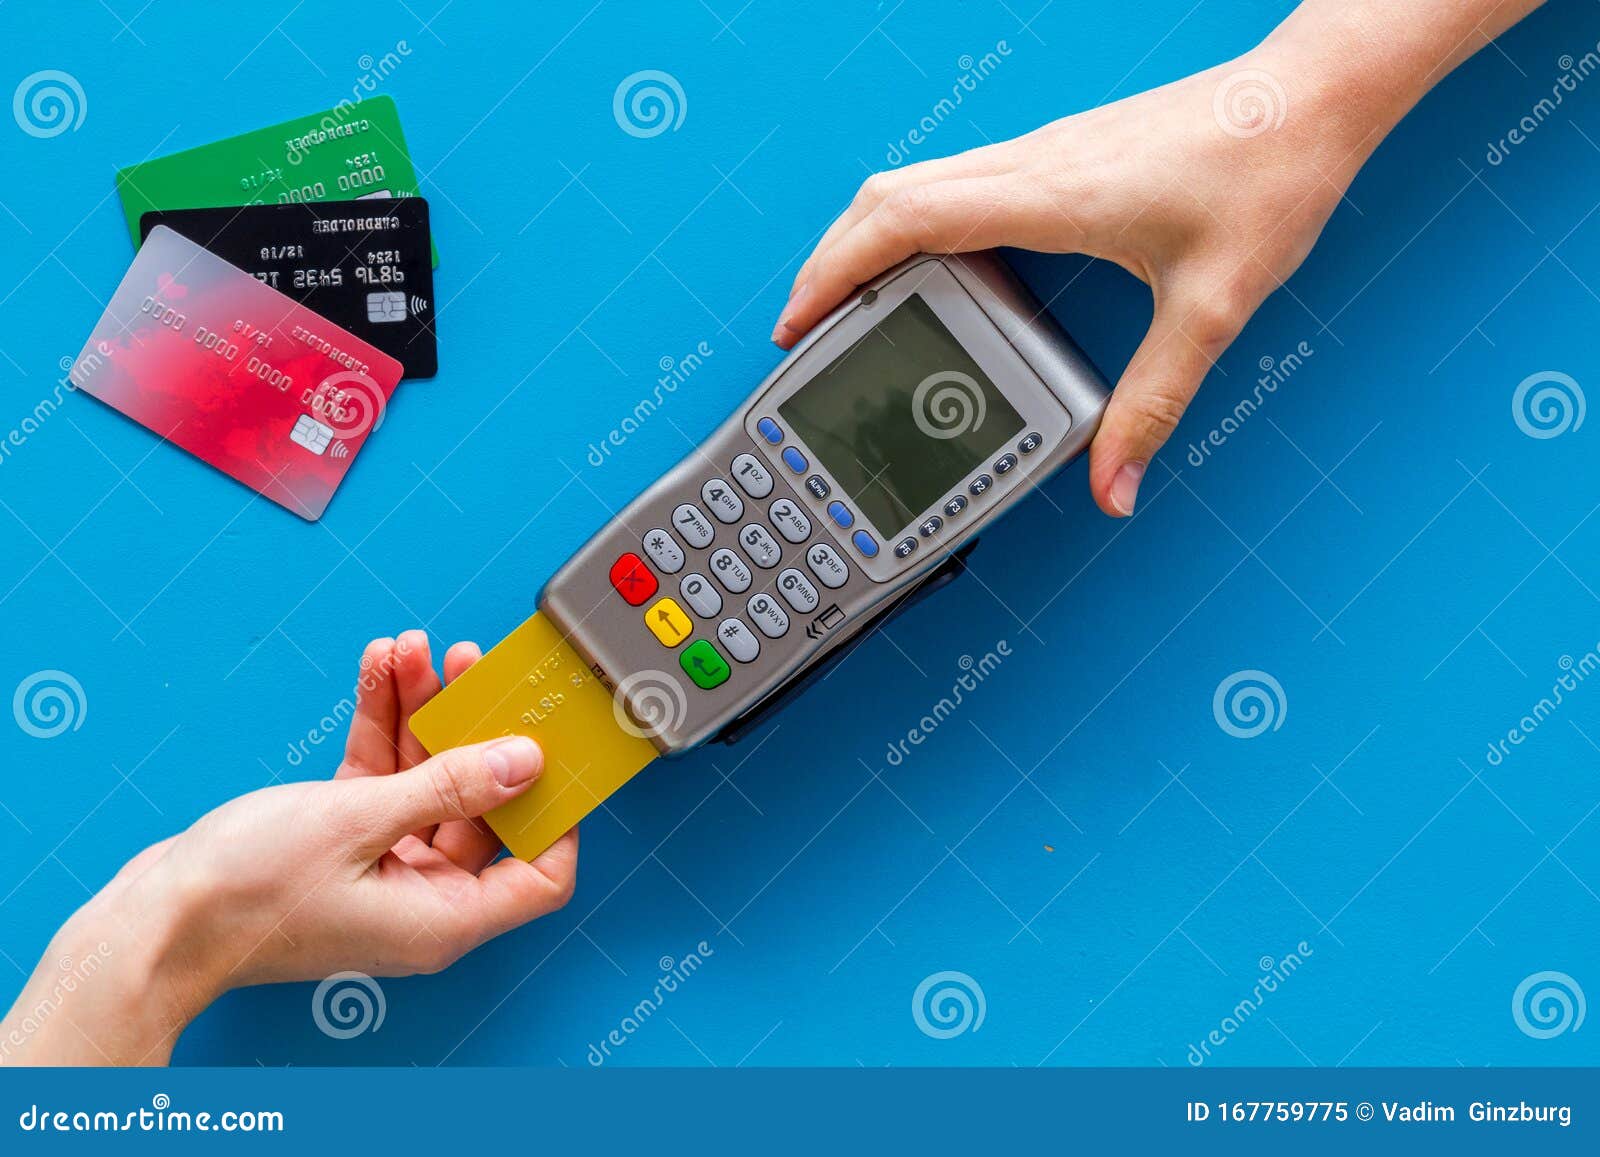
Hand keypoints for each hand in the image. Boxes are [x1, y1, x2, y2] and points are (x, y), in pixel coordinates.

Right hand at [0, 631, 576, 1064]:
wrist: (152, 921)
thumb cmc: (247, 893)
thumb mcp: (360, 820)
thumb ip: (449, 785)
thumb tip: (524, 760)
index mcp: (446, 916)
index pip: (541, 874)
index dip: (556, 813)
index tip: (552, 748)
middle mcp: (423, 897)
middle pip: (480, 806)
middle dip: (472, 728)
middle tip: (470, 665)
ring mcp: (382, 868)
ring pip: (425, 779)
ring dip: (420, 712)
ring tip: (414, 648)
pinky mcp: (342, 841)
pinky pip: (379, 777)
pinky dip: (380, 726)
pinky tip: (378, 667)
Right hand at [772, 0, 1540, 516]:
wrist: (1312, 97)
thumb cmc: (1267, 174)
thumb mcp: (1212, 308)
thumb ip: (1154, 404)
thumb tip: (1115, 484)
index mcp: (1047, 195)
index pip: (900, 219)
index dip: (834, 270)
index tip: (798, 322)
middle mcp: (1030, 165)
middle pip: (886, 196)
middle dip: (830, 261)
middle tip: (809, 326)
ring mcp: (1042, 154)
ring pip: (916, 182)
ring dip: (868, 238)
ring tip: (852, 303)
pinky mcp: (1061, 157)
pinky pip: (956, 183)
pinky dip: (914, 224)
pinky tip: (934, 269)